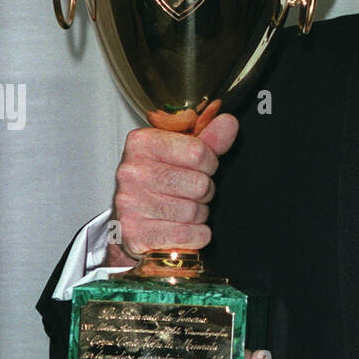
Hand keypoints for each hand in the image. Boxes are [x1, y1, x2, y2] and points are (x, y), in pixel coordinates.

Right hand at [106, 113, 238, 265]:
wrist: (129, 222)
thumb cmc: (159, 184)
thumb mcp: (182, 155)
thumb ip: (209, 139)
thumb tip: (229, 122)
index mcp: (141, 143)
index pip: (198, 152)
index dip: (209, 163)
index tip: (200, 168)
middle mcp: (131, 171)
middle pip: (199, 184)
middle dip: (204, 192)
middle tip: (189, 193)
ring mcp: (130, 204)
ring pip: (194, 212)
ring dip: (198, 215)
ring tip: (181, 211)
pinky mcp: (137, 234)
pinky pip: (188, 235)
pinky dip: (195, 236)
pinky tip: (182, 229)